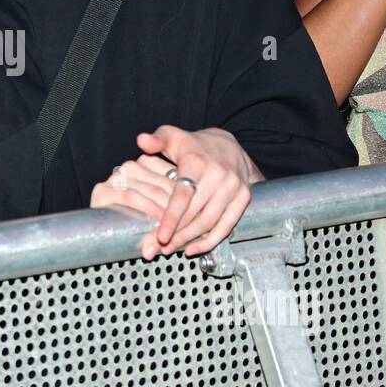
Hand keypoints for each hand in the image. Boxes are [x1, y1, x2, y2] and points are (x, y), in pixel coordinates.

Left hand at [99, 126, 260, 258]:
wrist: (228, 145)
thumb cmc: (193, 146)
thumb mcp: (173, 136)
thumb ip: (156, 140)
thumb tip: (141, 141)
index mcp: (197, 162)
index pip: (183, 195)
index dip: (171, 218)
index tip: (160, 236)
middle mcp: (218, 175)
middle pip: (195, 213)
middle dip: (176, 234)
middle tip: (157, 248)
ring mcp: (233, 187)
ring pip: (210, 222)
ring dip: (190, 240)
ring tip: (170, 250)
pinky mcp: (244, 197)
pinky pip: (227, 225)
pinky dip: (210, 240)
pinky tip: (193, 249)